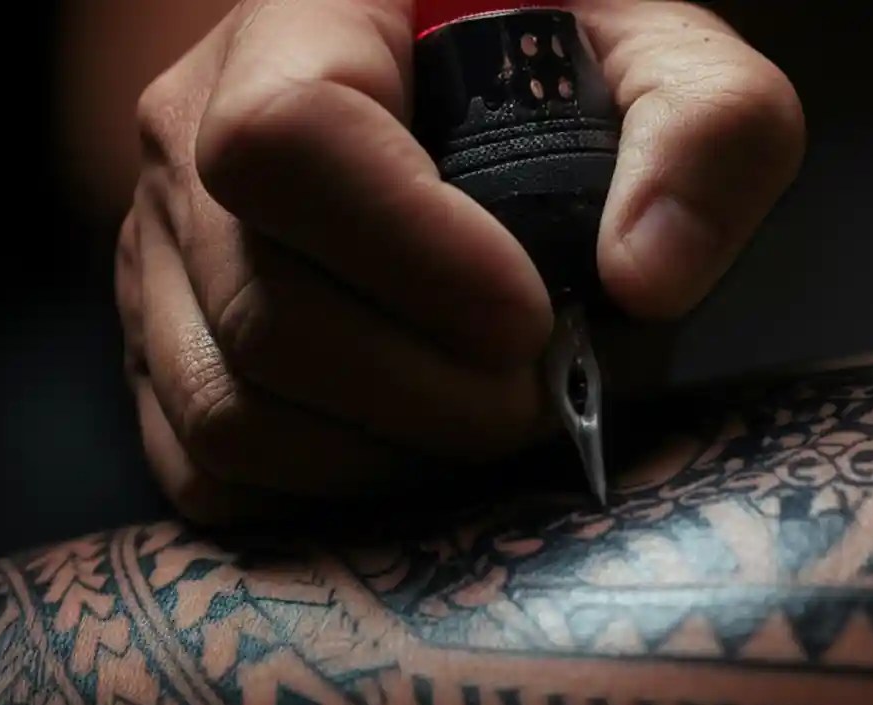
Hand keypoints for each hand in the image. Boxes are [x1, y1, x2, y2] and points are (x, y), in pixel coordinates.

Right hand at [116, 0, 803, 522]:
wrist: (476, 122)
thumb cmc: (563, 88)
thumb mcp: (670, 68)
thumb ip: (710, 133)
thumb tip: (644, 278)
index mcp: (300, 27)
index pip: (288, 140)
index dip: (413, 254)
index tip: (530, 314)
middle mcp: (190, 141)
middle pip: (266, 311)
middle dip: (432, 392)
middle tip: (536, 386)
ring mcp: (162, 257)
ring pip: (232, 411)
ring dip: (387, 452)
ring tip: (479, 413)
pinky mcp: (163, 353)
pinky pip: (208, 473)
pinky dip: (322, 491)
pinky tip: (406, 443)